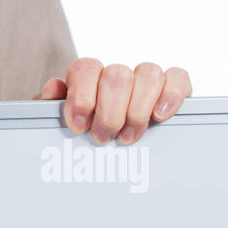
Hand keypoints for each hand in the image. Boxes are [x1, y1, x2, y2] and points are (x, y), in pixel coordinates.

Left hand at [35, 58, 190, 144]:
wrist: (99, 159)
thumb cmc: (80, 138)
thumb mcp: (57, 126)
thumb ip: (49, 106)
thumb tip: (54, 87)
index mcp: (87, 78)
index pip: (86, 68)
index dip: (83, 96)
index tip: (79, 125)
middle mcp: (117, 75)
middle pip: (117, 75)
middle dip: (110, 111)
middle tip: (103, 137)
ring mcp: (145, 80)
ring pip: (148, 73)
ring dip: (138, 109)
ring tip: (128, 137)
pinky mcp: (173, 90)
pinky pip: (178, 78)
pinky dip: (171, 94)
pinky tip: (160, 116)